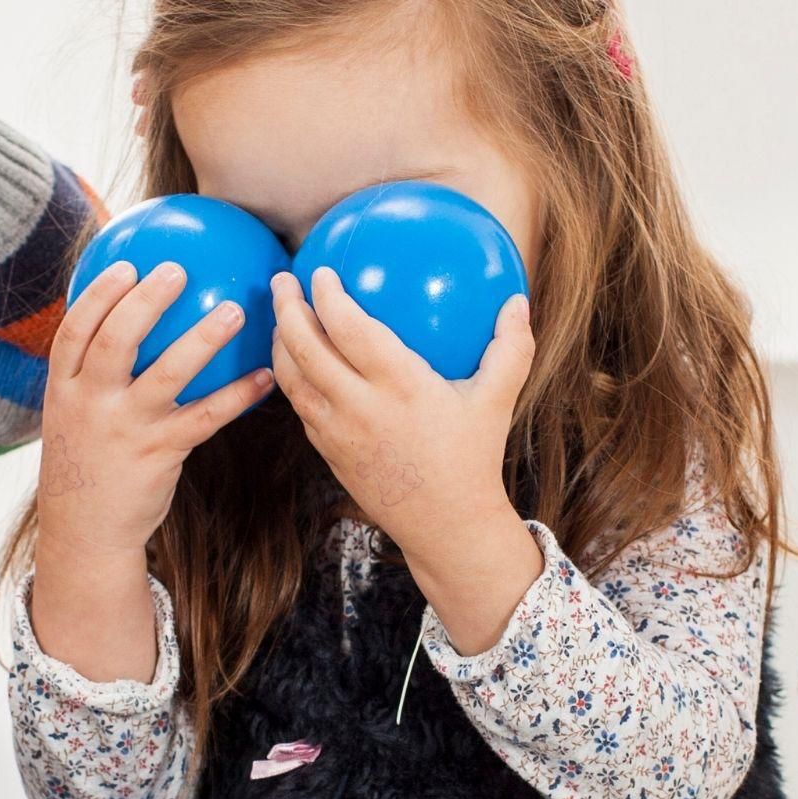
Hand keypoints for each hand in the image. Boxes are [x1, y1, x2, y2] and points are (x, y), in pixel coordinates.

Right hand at [29, 259, 276, 681]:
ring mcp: (125, 428)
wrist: (85, 532)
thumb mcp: (71, 420)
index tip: (125, 265)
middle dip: (146, 301)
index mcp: (63, 391)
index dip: (99, 295)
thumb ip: (89, 381)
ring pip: (167, 373)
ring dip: (203, 339)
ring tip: (235, 312)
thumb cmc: (85, 468)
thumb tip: (121, 334)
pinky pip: (205, 417)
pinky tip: (265, 377)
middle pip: (116, 340)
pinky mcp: (159, 453)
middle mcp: (90, 404)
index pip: (74, 332)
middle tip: (177, 271)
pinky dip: (237, 395)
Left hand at [270, 268, 541, 654]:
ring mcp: (338, 433)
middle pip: (304, 349)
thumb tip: (518, 301)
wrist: (446, 526)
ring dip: (279, 343)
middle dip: (286, 308)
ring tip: (281, 317)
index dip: (328, 296)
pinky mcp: (328, 453)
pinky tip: (296, 364)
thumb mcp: (497, 402)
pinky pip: (300, 407)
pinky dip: (291, 379)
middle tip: (282, 281)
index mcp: (400, 386)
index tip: (321, 272)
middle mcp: (360, 407)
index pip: (349, 329)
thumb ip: (510, 348)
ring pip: (291, 379)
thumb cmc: (474, 459)